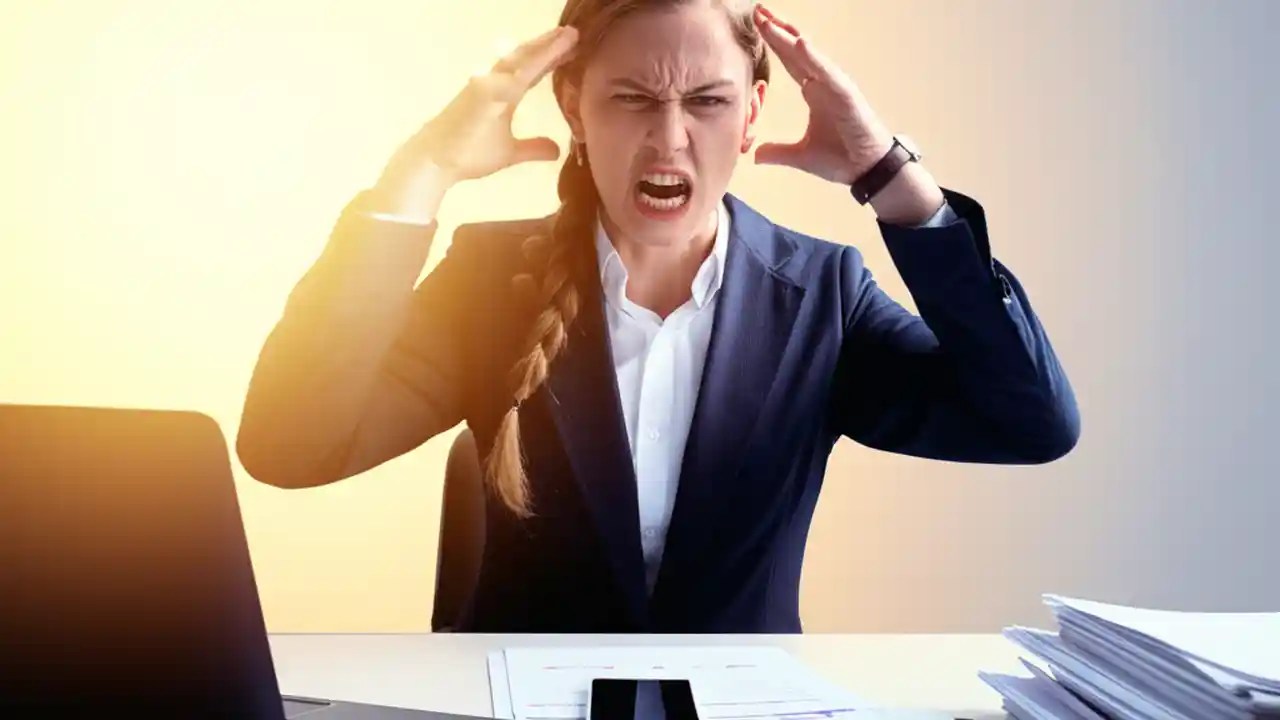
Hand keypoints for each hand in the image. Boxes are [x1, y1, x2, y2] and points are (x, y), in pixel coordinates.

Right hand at [378, 25, 579, 189]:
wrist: (436, 163)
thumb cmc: (467, 154)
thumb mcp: (509, 153)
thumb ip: (532, 148)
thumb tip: (555, 150)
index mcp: (503, 96)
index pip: (531, 72)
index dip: (550, 59)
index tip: (572, 48)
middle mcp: (494, 85)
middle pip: (526, 60)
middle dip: (549, 46)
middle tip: (573, 33)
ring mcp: (486, 87)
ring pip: (518, 62)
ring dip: (541, 48)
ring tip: (565, 37)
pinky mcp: (479, 96)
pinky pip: (505, 79)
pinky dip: (526, 67)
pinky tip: (544, 57)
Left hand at [751, 3, 893, 184]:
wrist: (866, 172)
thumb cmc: (842, 159)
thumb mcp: (801, 155)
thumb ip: (778, 152)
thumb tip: (756, 155)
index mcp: (815, 93)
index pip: (790, 63)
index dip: (774, 44)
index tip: (757, 26)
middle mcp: (824, 84)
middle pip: (797, 52)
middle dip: (777, 31)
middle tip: (758, 10)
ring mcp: (836, 87)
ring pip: (809, 57)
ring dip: (790, 38)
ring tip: (770, 20)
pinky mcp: (846, 96)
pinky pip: (828, 73)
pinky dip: (813, 58)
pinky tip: (799, 44)